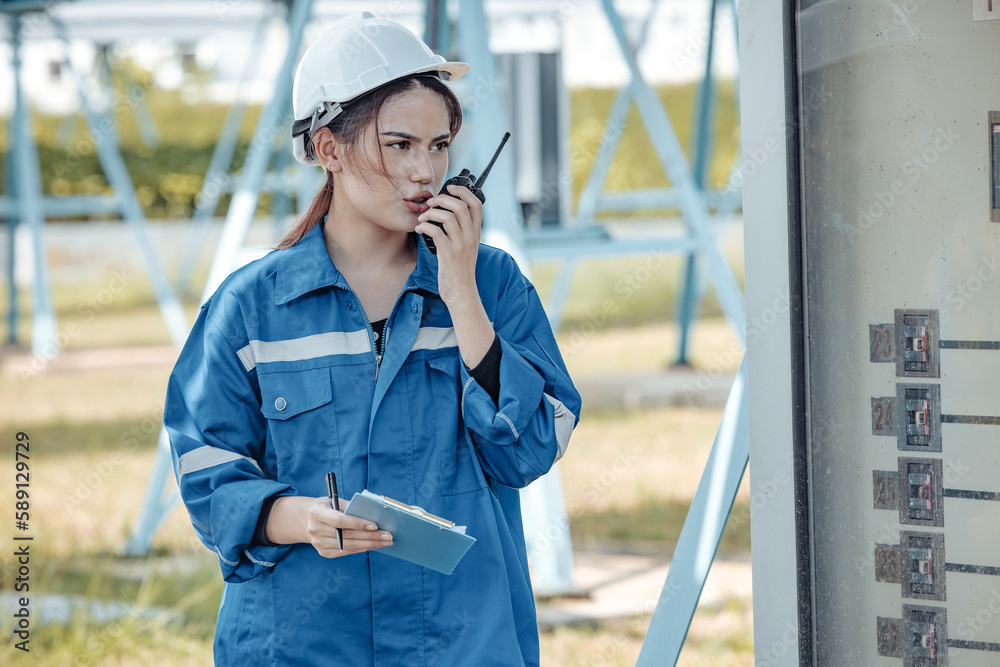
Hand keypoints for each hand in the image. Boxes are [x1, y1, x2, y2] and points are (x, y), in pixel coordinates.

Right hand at [305, 496, 392, 558]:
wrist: (305, 520)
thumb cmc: (326, 507)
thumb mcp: (334, 501)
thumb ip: (351, 507)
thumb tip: (374, 515)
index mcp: (317, 513)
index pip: (339, 520)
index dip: (357, 523)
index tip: (374, 525)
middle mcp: (315, 530)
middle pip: (347, 535)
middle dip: (370, 536)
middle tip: (388, 535)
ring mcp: (318, 543)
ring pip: (349, 546)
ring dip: (370, 544)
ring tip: (385, 541)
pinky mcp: (324, 552)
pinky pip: (347, 551)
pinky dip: (362, 548)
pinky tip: (374, 545)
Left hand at [415, 184, 481, 305]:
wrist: (462, 291)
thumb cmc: (460, 269)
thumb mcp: (467, 247)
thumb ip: (462, 231)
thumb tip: (447, 214)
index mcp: (476, 233)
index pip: (476, 204)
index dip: (463, 192)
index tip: (451, 188)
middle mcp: (471, 237)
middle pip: (460, 206)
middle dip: (442, 199)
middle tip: (431, 203)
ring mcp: (461, 245)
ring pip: (447, 217)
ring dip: (430, 213)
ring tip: (422, 218)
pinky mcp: (449, 254)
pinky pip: (436, 232)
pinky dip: (424, 226)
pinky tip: (419, 229)